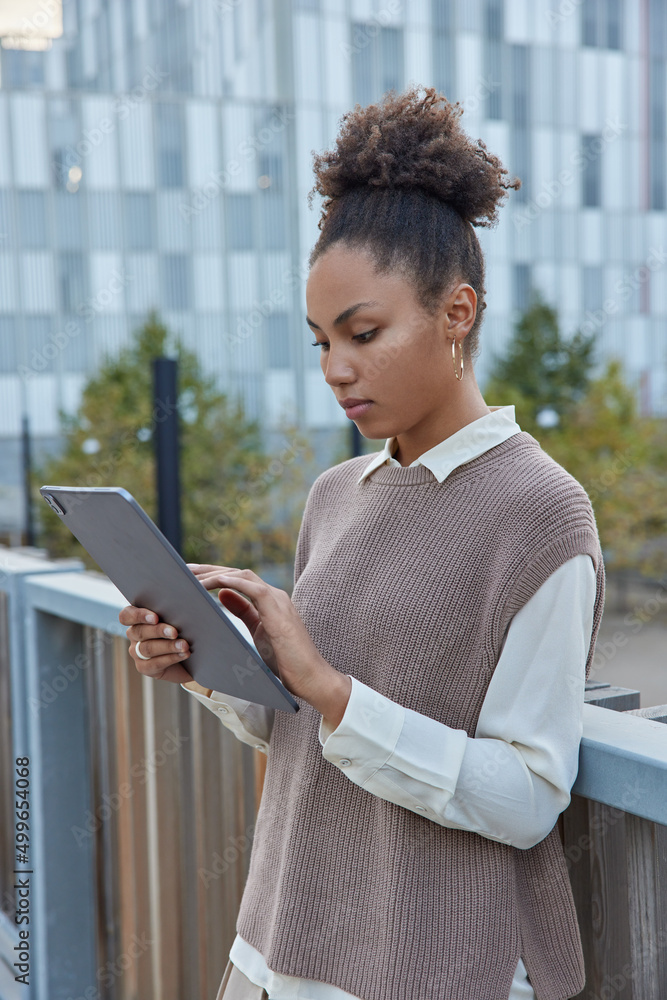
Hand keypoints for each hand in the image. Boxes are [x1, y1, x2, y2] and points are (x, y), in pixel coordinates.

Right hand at [118, 606, 192, 683]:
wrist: (187, 658)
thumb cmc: (181, 631)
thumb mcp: (176, 620)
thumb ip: (172, 615)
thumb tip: (182, 611)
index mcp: (137, 619)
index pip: (127, 615)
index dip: (138, 615)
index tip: (155, 617)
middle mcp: (134, 635)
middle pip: (140, 632)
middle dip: (158, 631)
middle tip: (174, 632)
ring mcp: (136, 652)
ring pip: (148, 648)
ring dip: (168, 646)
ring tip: (184, 645)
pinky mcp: (144, 667)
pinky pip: (155, 663)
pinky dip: (171, 658)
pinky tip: (183, 654)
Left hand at [187, 563, 350, 722]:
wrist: (311, 678)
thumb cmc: (287, 661)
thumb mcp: (258, 633)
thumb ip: (243, 612)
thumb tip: (223, 594)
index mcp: (269, 601)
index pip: (237, 580)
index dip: (214, 575)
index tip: (190, 576)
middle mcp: (274, 596)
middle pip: (237, 573)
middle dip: (209, 570)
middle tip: (184, 570)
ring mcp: (278, 601)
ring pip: (243, 576)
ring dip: (216, 575)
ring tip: (193, 580)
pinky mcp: (280, 611)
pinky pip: (255, 589)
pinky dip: (235, 583)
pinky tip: (217, 583)